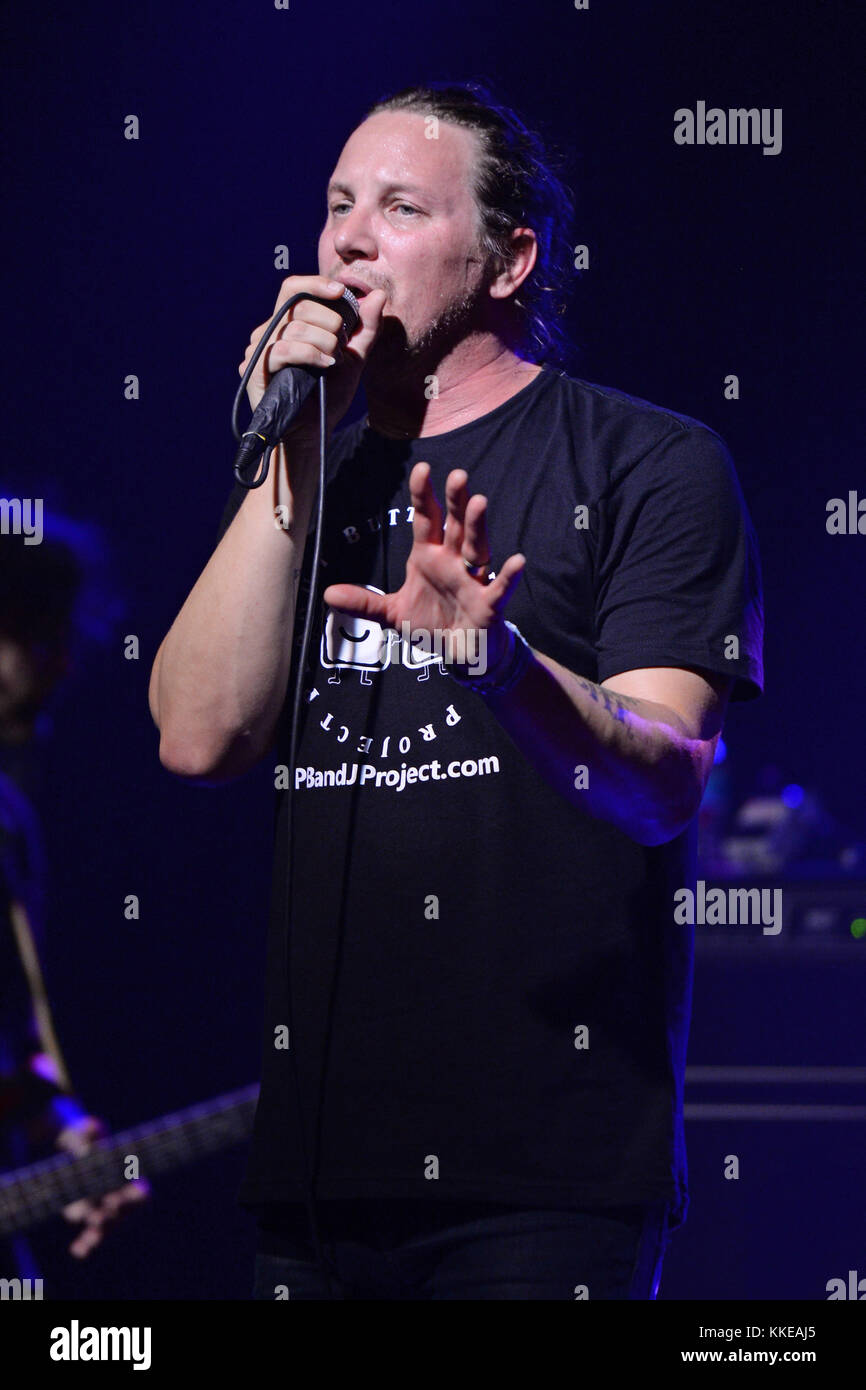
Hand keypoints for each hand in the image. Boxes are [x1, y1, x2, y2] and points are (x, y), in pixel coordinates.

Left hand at [56, 1115, 149, 1258]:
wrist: (74, 1150)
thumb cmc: (86, 1137)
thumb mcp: (86, 1130)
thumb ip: (89, 1130)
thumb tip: (92, 1126)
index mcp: (127, 1174)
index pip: (140, 1191)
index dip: (136, 1195)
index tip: (131, 1194)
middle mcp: (119, 1194)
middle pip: (123, 1211)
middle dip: (114, 1215)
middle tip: (100, 1217)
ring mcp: (104, 1208)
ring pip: (107, 1226)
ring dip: (99, 1233)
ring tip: (90, 1241)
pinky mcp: (88, 1217)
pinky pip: (90, 1234)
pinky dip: (86, 1243)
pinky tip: (78, 1250)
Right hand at [238, 274, 386, 445]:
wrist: (313, 433)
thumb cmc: (328, 396)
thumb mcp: (354, 358)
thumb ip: (366, 328)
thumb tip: (380, 295)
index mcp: (288, 325)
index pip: (294, 288)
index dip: (316, 284)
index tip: (342, 292)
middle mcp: (269, 333)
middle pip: (297, 303)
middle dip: (329, 321)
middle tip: (341, 346)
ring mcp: (259, 350)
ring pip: (294, 326)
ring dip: (323, 341)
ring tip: (334, 361)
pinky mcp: (255, 369)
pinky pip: (282, 349)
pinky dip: (309, 354)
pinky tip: (325, 366)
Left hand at [322, 463, 525, 666]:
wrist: (461, 654)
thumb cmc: (432, 625)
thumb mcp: (394, 614)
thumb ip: (365, 602)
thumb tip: (328, 594)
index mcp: (429, 557)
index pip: (425, 520)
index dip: (423, 495)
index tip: (422, 469)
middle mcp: (452, 562)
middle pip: (454, 526)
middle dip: (455, 502)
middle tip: (457, 475)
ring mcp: (472, 581)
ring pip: (476, 548)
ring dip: (477, 527)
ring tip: (479, 502)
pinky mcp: (489, 604)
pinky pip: (499, 588)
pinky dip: (507, 576)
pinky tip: (517, 561)